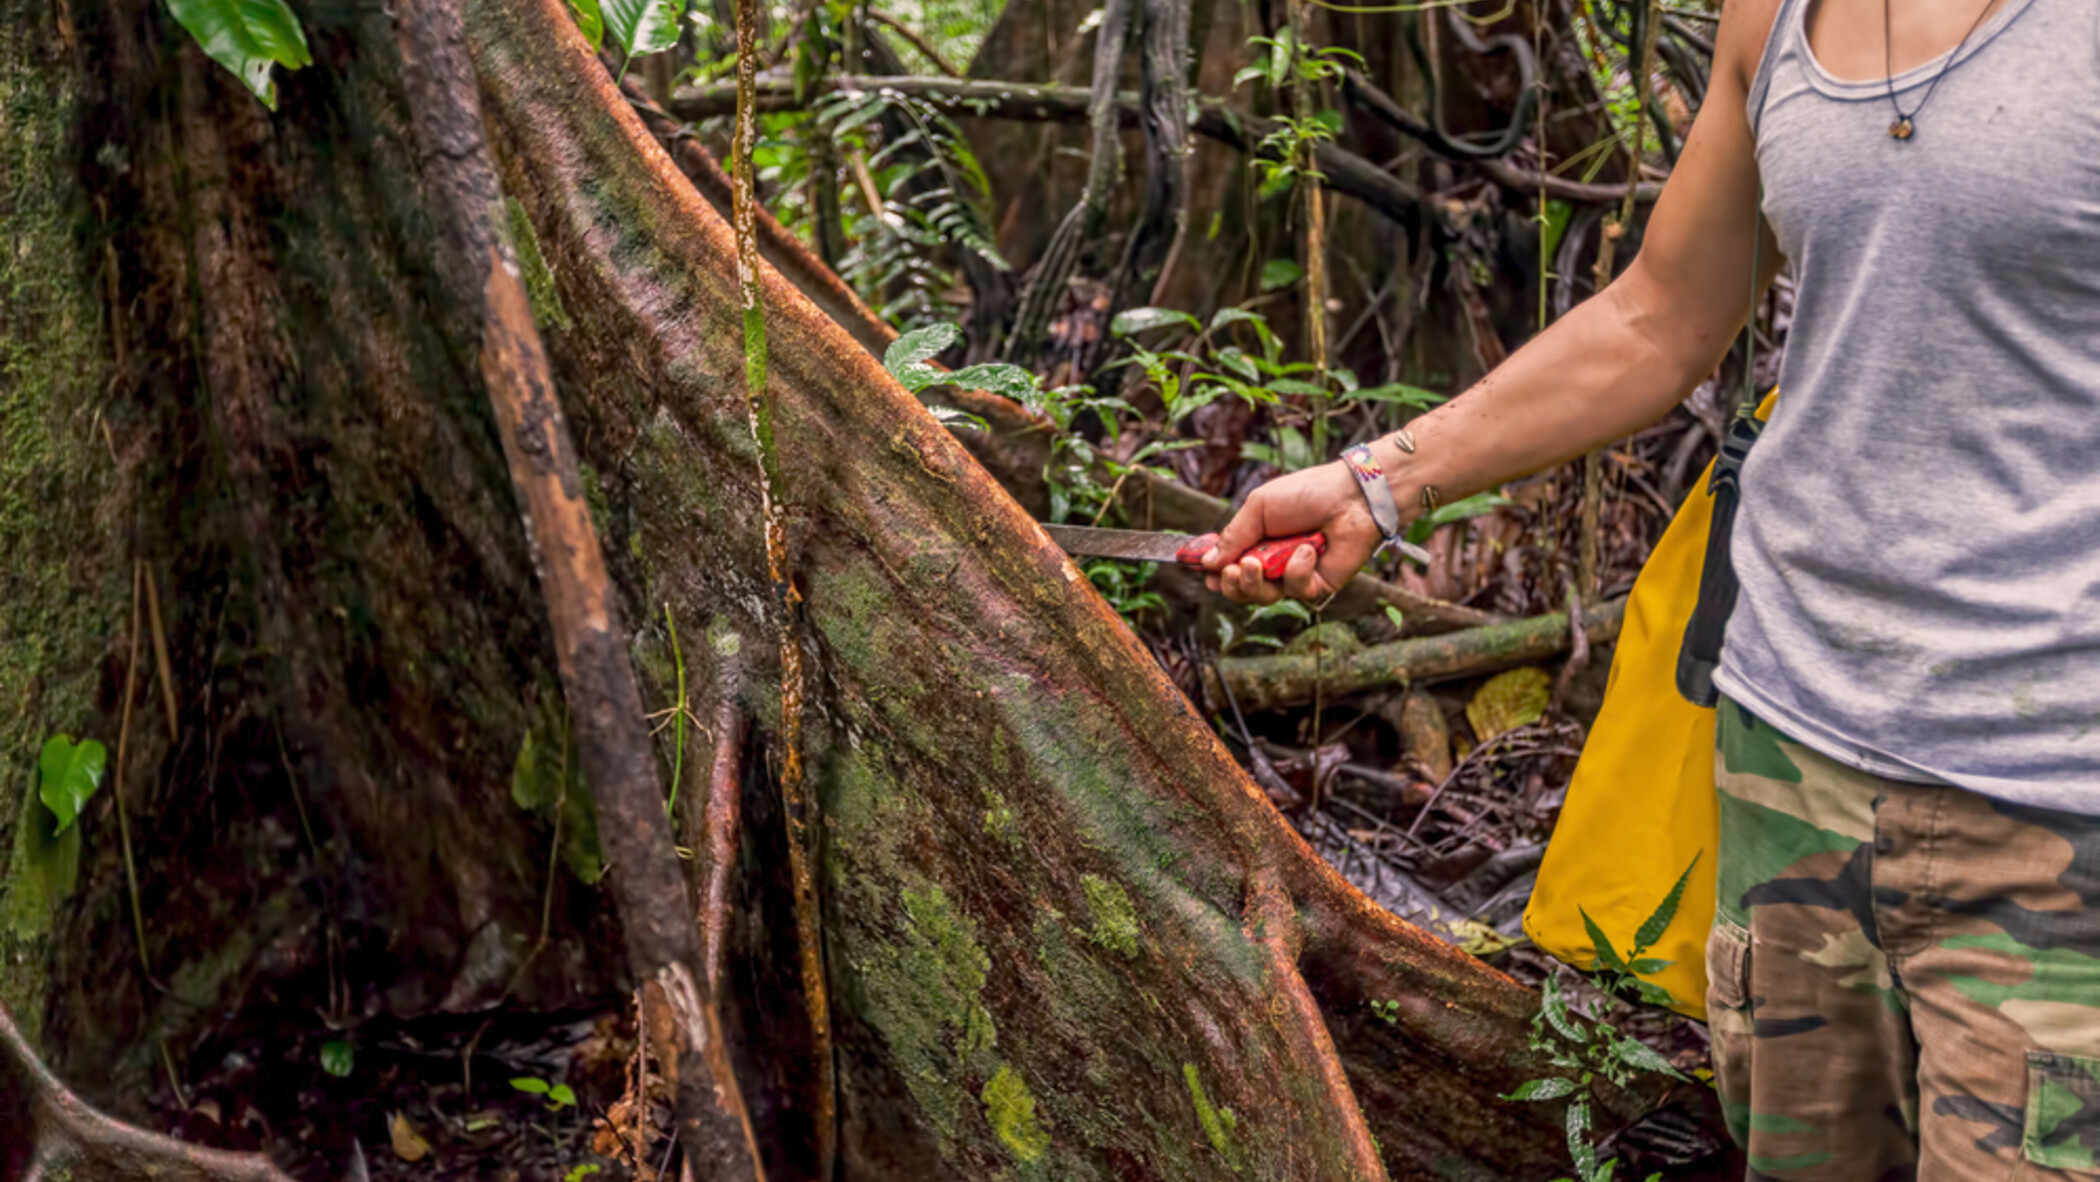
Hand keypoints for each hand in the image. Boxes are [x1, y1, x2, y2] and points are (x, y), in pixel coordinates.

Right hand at [1202, 460, 1382, 603]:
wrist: (1351, 496)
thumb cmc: (1306, 494)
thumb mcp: (1259, 508)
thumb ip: (1233, 536)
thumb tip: (1207, 563)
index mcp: (1257, 541)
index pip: (1229, 566)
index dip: (1216, 573)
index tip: (1207, 572)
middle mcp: (1273, 562)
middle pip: (1242, 590)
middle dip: (1232, 584)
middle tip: (1232, 570)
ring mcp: (1295, 575)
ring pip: (1264, 597)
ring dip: (1254, 583)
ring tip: (1255, 564)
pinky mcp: (1318, 585)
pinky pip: (1297, 591)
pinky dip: (1297, 571)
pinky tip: (1307, 549)